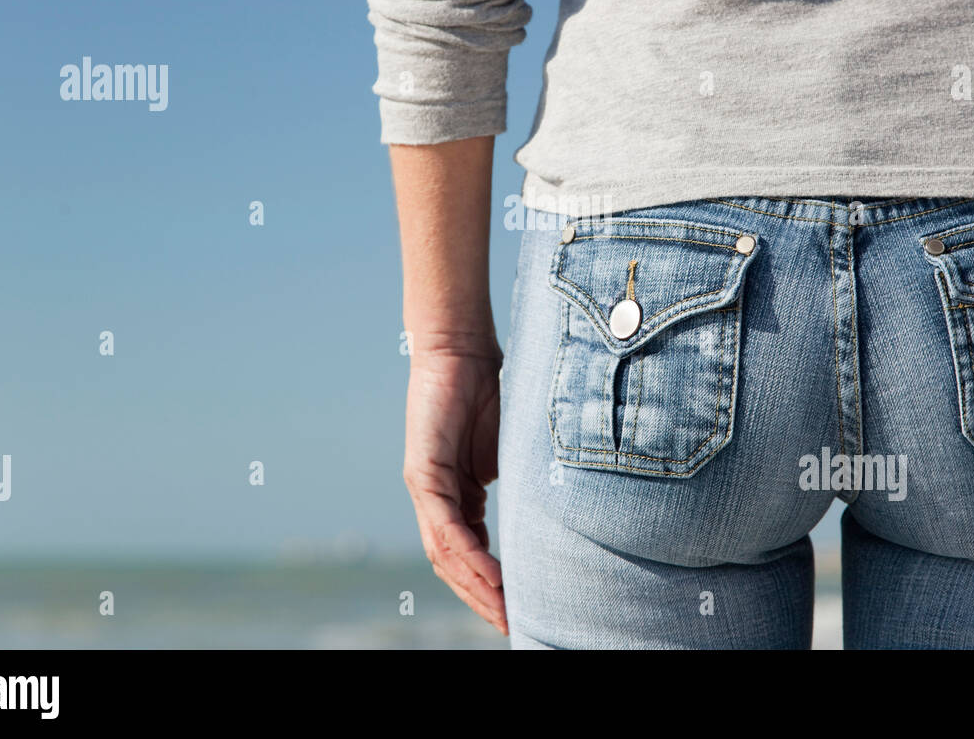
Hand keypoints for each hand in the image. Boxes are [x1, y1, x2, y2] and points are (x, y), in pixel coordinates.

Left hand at [403, 341, 507, 634]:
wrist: (462, 347)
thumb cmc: (490, 388)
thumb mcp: (510, 449)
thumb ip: (519, 482)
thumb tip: (550, 513)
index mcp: (457, 495)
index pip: (470, 553)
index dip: (491, 584)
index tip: (518, 608)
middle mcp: (437, 498)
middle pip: (455, 564)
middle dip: (483, 598)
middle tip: (510, 626)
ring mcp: (427, 488)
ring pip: (447, 554)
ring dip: (477, 587)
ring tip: (504, 611)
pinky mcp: (423, 474)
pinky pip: (445, 527)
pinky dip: (468, 556)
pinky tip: (490, 576)